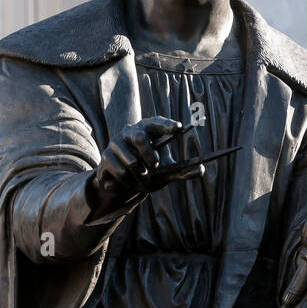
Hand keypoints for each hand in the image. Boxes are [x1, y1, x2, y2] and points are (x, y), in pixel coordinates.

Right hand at [90, 116, 204, 213]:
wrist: (122, 184)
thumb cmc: (148, 172)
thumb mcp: (166, 172)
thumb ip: (182, 171)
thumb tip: (201, 169)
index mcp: (147, 130)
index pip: (157, 123)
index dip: (167, 125)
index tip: (180, 128)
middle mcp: (129, 132)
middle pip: (140, 138)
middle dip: (149, 154)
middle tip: (155, 165)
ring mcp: (115, 144)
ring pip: (131, 162)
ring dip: (139, 176)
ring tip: (140, 179)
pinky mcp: (105, 158)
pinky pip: (120, 173)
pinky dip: (127, 183)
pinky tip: (126, 182)